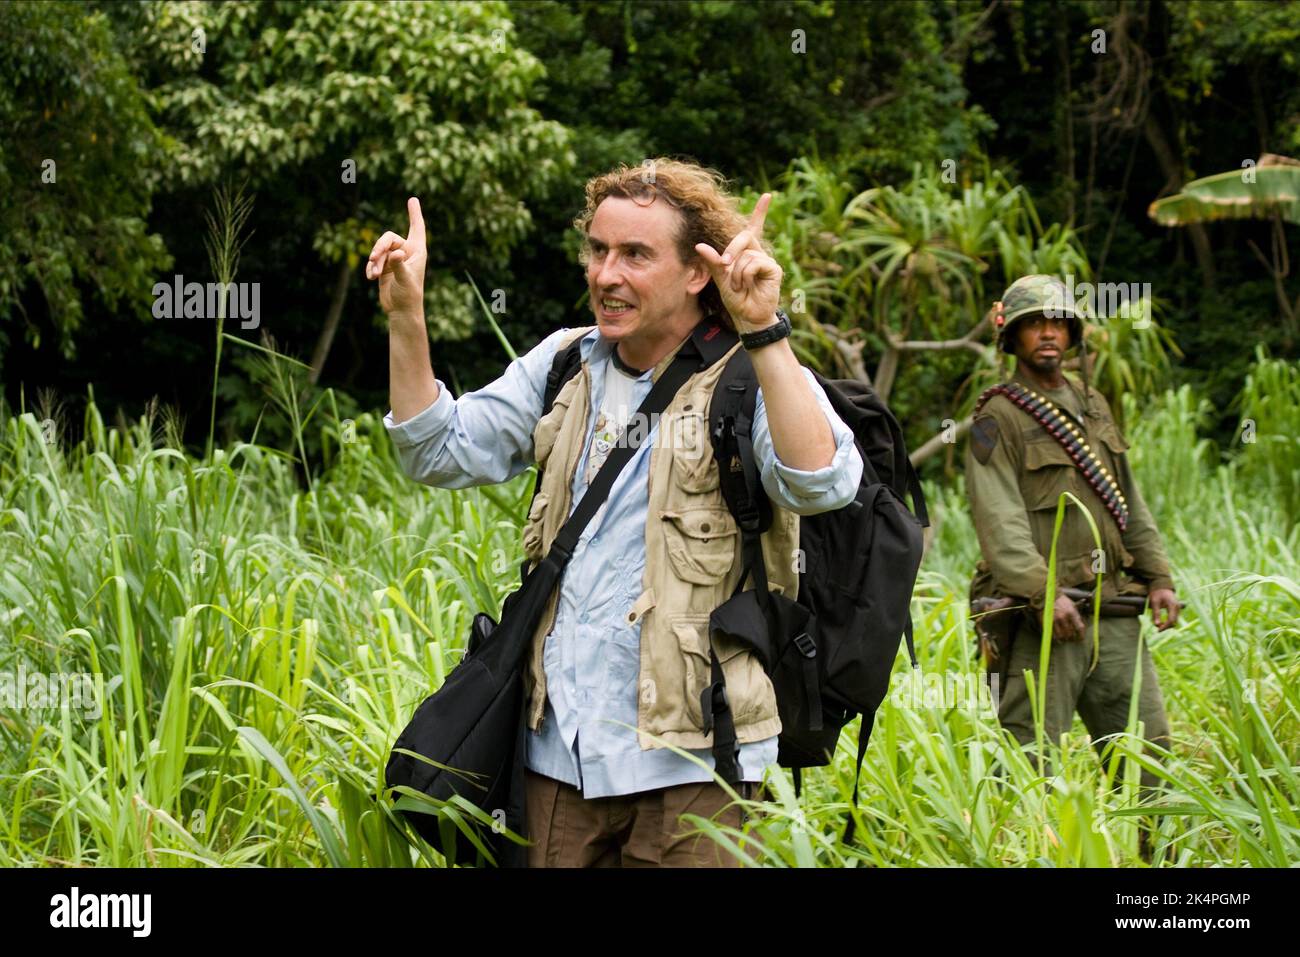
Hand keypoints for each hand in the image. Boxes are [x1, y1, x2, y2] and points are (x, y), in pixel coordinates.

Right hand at [366, 196, 426, 317]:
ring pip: (379, 250)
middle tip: (373, 258)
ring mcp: (394, 259)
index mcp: (417, 251)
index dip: (414, 214)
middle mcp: (406, 252)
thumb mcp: (405, 280)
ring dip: (375, 261)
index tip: (412, 199)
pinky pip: (374, 261)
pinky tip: (371, 278)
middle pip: (388, 238)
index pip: (417, 228)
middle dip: (379, 247)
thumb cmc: (409, 295)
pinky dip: (371, 268)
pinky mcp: (385, 267)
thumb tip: (395, 253)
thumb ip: (399, 265)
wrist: (401, 311)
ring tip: (375, 274)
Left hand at [693, 192, 782, 331]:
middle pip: (743, 236)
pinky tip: (748, 285)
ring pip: (745, 254)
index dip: (760, 212)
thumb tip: (699, 245)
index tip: (767, 196)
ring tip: (739, 286)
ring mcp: (767, 261)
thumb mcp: (720, 278)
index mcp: (746, 252)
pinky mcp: (773, 269)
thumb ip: (713, 261)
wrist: (747, 316)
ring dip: (736, 273)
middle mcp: (758, 253)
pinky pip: (754, 263)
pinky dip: (746, 275)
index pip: (753, 228)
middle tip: (725, 265)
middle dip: (731, 249)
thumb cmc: (736, 298)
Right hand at [1049, 593, 1085, 641]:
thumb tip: (1080, 626)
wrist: (1047, 596)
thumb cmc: (1061, 601)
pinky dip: (1056, 638)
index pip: (1080, 627)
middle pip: (1071, 633)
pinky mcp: (1048, 622)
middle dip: (1072, 638)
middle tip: (1072, 639)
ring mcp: (1055, 620)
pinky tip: (1058, 638)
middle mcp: (1064, 617)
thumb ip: (1077, 615)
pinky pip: (1053, 634)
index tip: (1081, 638)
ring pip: (1062, 636)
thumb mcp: (1072, 605)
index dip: (1081, 635)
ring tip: (1065, 639)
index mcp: (1072, 612)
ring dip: (1064, 639)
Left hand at [1148, 588, 1179, 630]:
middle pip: (1174, 622)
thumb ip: (1156, 613)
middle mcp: (1177, 608)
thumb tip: (1156, 625)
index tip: (1158, 630)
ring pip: (1174, 621)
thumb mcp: (1154, 602)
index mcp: (1173, 605)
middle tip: (1157, 628)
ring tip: (1158, 625)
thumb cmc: (1157, 593)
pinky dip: (1168, 622)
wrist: (1162, 587)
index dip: (1165, 626)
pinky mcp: (1176, 610)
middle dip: (1166, 627)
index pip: (1171, 620)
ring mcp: (1178, 609)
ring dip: (1167, 625)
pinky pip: (1173, 618)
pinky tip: (1161, 622)